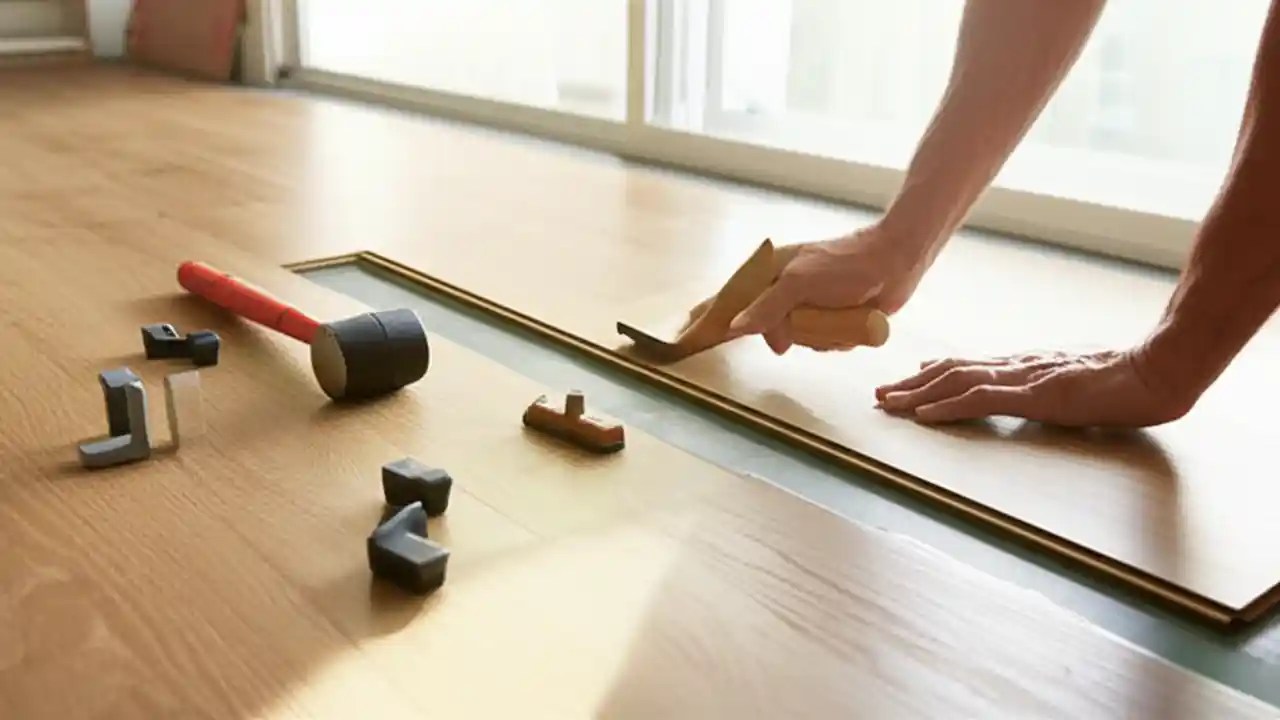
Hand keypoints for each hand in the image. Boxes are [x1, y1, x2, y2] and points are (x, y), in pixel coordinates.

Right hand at [722, 224, 931, 353]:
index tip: (687, 333)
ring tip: (839, 316)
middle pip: (766, 328)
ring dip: (819, 335)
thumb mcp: (800, 283)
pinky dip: (836, 338)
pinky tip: (850, 324)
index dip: (711, 315)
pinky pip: (822, 343)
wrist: (896, 263)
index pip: (731, 297)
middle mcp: (785, 292)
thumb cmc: (845, 264)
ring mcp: (808, 307)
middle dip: (789, 332)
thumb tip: (736, 327)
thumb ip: (767, 307)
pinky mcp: (831, 319)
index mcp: (771, 274)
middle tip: (812, 320)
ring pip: (796, 340)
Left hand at [873, 348, 1193, 426]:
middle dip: (913, 382)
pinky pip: (978, 400)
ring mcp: (1022, 379)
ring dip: (917, 393)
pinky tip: (923, 413)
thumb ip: (1050, 390)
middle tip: (881, 393)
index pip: (971, 365)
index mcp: (1026, 365)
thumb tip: (1037, 399)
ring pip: (955, 382)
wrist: (1150, 374)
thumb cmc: (1123, 383)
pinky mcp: (1031, 395)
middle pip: (953, 370)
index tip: (911, 377)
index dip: (937, 371)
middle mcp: (1016, 366)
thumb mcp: (1076, 386)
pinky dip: (946, 406)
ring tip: (888, 403)